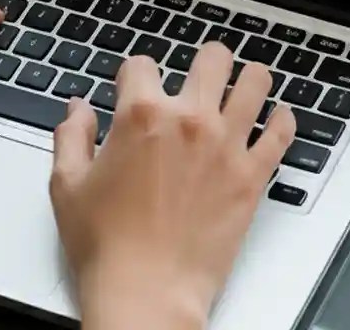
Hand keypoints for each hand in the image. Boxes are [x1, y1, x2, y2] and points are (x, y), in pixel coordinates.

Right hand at [50, 43, 295, 329]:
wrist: (147, 291)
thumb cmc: (106, 247)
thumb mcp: (67, 186)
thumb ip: (71, 137)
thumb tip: (78, 109)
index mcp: (141, 116)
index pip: (143, 64)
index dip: (136, 73)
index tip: (137, 84)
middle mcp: (189, 121)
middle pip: (212, 58)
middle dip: (205, 61)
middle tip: (204, 73)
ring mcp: (226, 145)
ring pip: (255, 82)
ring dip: (250, 79)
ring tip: (246, 83)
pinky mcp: (252, 175)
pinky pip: (281, 132)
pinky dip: (282, 120)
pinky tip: (276, 118)